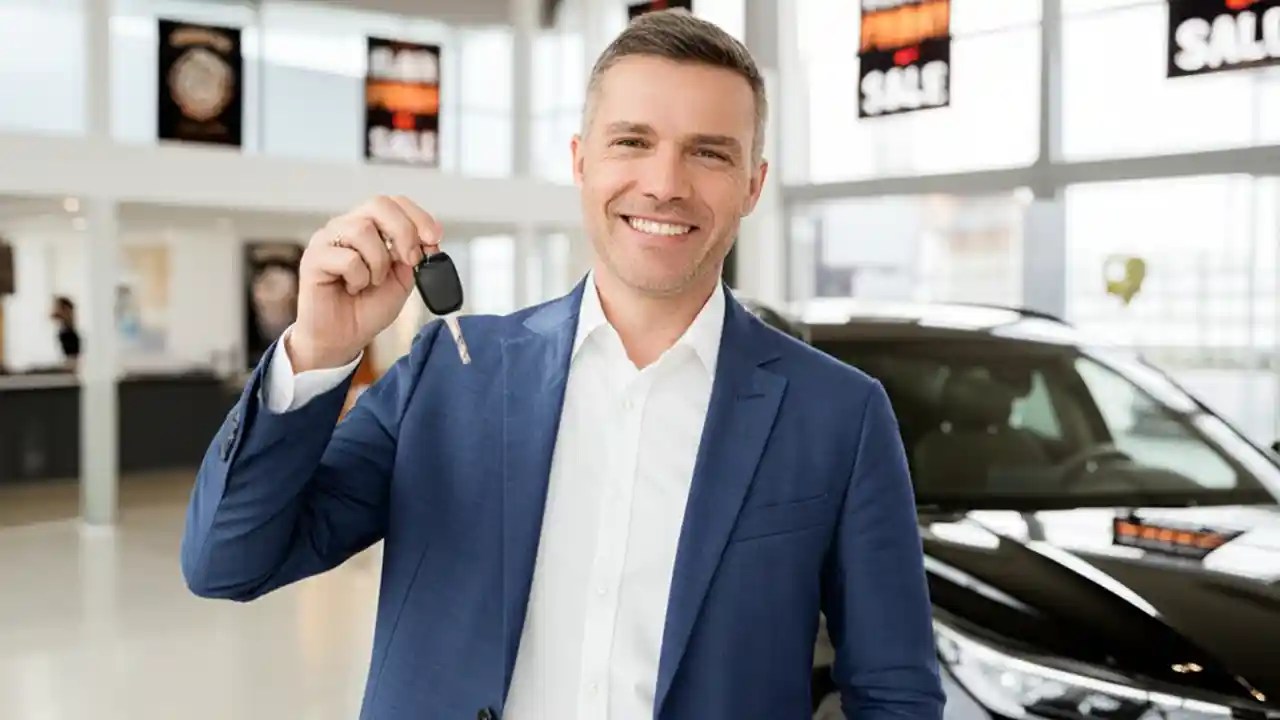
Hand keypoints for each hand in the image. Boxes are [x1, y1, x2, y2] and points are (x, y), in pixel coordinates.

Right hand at [288, 196, 440, 371]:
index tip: (434, 237)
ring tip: (371, 282)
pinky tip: (351, 288)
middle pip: (379, 204)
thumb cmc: (366, 309)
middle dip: (404, 232)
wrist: (342, 339)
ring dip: (378, 262)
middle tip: (410, 259)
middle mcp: (347, 227)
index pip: (394, 203)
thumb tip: (429, 240)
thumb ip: (415, 258)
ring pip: (363, 230)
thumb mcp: (403, 282)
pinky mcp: (313, 258)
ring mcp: (328, 240)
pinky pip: (347, 258)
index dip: (417, 216)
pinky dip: (359, 278)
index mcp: (370, 229)